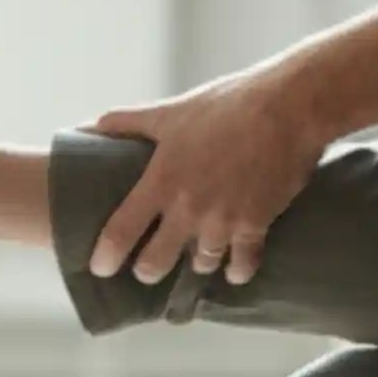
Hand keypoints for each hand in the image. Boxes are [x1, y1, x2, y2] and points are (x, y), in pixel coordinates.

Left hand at [86, 69, 325, 284]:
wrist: (288, 108)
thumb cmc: (226, 105)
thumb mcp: (171, 112)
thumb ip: (129, 122)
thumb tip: (89, 125)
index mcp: (162, 181)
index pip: (121, 231)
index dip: (106, 257)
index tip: (100, 268)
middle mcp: (188, 209)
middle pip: (155, 262)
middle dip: (148, 270)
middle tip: (148, 268)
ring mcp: (223, 222)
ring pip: (200, 265)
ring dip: (196, 264)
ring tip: (194, 259)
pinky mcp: (256, 226)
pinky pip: (242, 265)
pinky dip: (236, 270)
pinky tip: (233, 270)